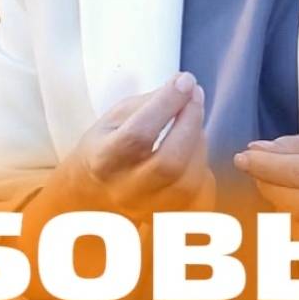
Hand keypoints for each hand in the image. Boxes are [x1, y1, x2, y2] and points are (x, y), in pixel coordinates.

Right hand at [68, 71, 217, 221]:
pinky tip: (195, 147)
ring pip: (190, 181)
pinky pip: (201, 194)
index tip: (184, 80)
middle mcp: (125, 191)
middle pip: (169, 164)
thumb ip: (148, 103)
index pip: (138, 135)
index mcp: (103, 161)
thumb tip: (185, 86)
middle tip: (195, 96)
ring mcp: (148, 210)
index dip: (166, 105)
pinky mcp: (170, 219)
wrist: (94, 190)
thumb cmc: (106, 146)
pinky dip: (204, 165)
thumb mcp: (114, 118)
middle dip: (190, 122)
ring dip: (199, 142)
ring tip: (192, 120)